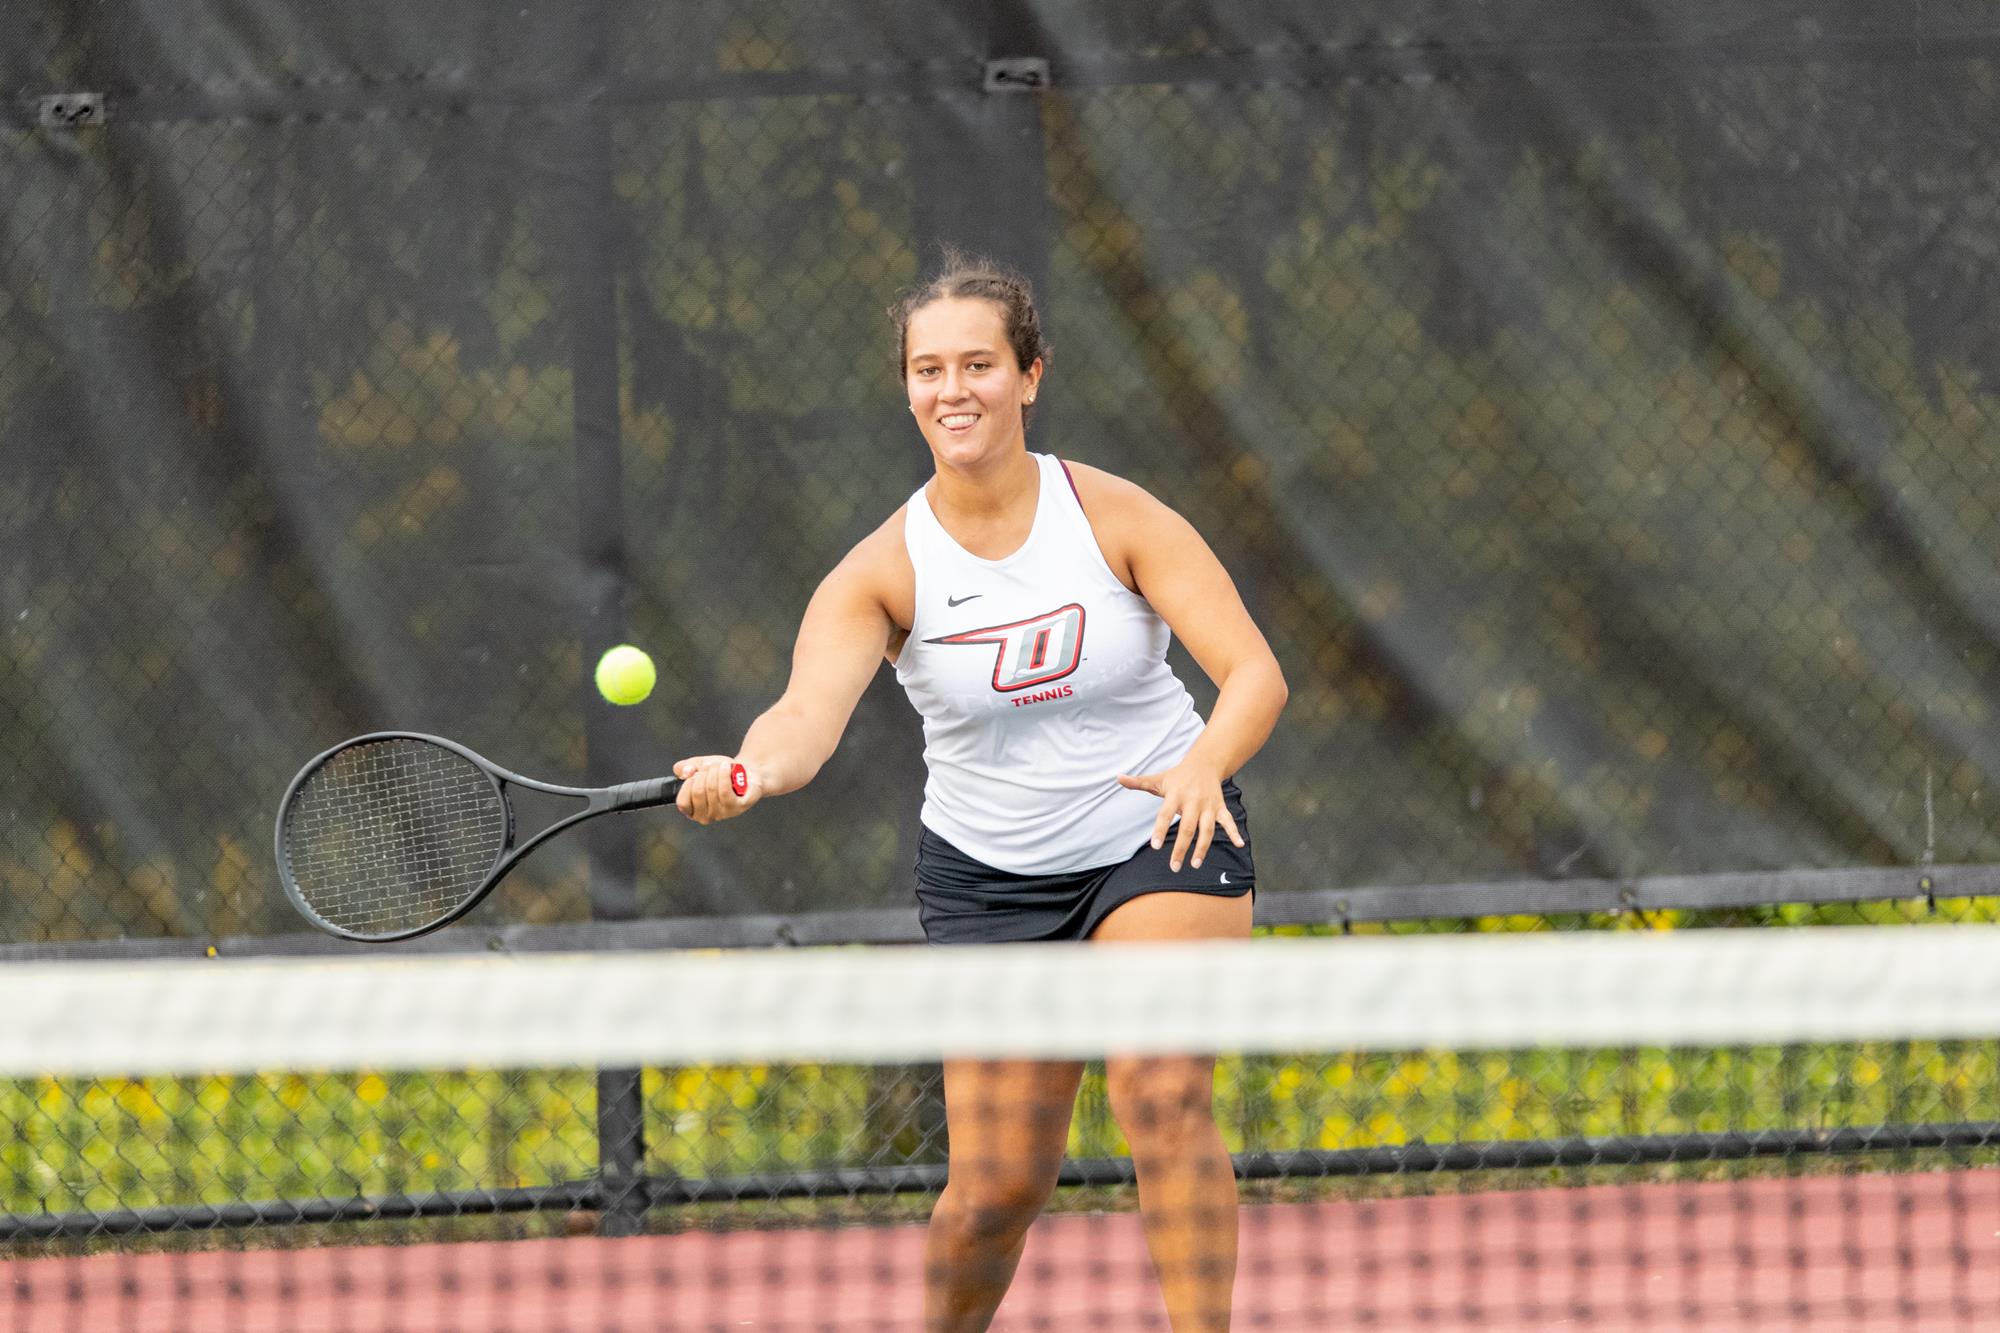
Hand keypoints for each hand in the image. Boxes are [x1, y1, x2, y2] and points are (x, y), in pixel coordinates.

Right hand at [673, 755, 757, 824]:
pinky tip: (726, 767)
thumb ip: (684, 768)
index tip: (694, 774)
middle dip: (703, 773)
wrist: (746, 772)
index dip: (687, 784)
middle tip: (710, 767)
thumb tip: (686, 772)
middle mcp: (707, 816)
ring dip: (715, 771)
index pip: (682, 802)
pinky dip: (724, 774)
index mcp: (693, 811)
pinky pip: (725, 791)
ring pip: (711, 789)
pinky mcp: (738, 807)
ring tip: (720, 766)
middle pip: (697, 792)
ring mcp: (723, 814)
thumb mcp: (697, 767)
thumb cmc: (719, 773)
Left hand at [1116, 763, 1242, 871]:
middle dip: (1181, 848)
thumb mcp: (1158, 779)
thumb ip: (1138, 782)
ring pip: (1207, 829)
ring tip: (1195, 864)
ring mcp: (1208, 805)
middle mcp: (1193, 801)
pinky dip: (1234, 832)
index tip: (1156, 846)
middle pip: (1187, 827)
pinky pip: (1228, 821)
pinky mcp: (1220, 807)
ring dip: (1202, 847)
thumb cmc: (1177, 776)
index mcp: (1175, 794)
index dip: (1161, 830)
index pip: (1166, 814)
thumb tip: (1118, 777)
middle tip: (1174, 866)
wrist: (1204, 763)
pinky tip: (1239, 844)